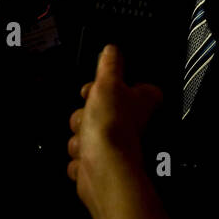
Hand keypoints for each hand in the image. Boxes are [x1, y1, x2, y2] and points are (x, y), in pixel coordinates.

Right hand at [66, 45, 161, 211]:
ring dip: (79, 137)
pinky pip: (80, 157)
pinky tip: (84, 158)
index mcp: (139, 102)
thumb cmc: (111, 125)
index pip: (134, 88)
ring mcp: (114, 147)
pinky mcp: (100, 166)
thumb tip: (112, 49)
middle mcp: (130, 126)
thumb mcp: (109, 83)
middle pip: (99, 111)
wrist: (103, 169)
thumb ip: (110, 65)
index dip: (112, 86)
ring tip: (87, 141)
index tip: (98, 87)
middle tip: (90, 116)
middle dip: (85, 114)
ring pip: (85, 134)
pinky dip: (78, 159)